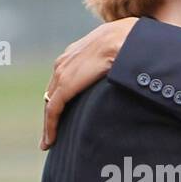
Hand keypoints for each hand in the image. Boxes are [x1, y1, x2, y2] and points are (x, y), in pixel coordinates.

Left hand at [41, 17, 137, 148]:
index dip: (61, 96)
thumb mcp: (119, 48)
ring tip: (50, 141)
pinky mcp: (64, 86)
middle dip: (53, 111)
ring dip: (50, 123)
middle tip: (53, 131)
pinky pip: (53, 110)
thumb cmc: (131, 41)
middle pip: (54, 91)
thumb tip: (128, 67)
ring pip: (51, 103)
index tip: (62, 112)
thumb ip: (115, 58)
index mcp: (76, 51)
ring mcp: (62, 74)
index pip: (64, 78)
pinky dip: (50, 127)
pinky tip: (49, 142)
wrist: (125, 39)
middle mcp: (64, 62)